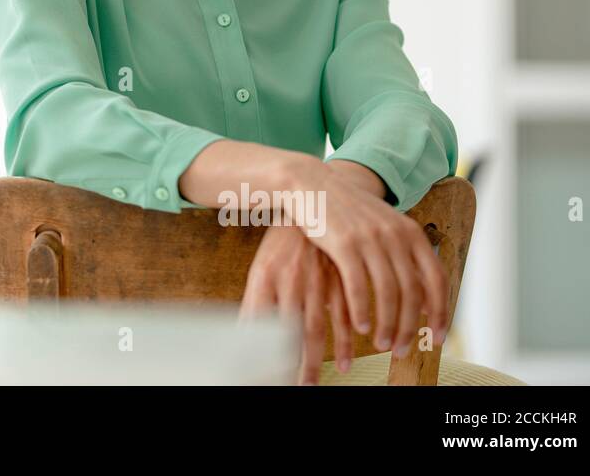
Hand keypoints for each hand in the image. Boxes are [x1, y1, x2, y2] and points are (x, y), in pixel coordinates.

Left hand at [240, 223, 352, 384]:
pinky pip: (343, 315)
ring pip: (315, 329)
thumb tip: (244, 336)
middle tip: (292, 387)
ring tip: (310, 384)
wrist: (311, 202)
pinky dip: (345, 341)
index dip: (257, 351)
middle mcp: (288, 280)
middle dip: (288, 366)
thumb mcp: (261, 270)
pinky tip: (342, 362)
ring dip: (315, 361)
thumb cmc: (282, 245)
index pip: (256, 322)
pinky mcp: (339, 279)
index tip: (260, 374)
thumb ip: (256, 304)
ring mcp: (315, 280)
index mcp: (263, 277)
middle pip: (287, 333)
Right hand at [291, 159, 449, 358]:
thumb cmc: (347, 213)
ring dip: (386, 324)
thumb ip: (406, 258)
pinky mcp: (343, 243)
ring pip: (387, 292)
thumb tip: (427, 301)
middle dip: (409, 326)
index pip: (437, 279)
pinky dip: (361, 310)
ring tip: (380, 343)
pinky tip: (359, 327)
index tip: (437, 337)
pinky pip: (358, 285)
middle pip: (412, 292)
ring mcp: (370, 238)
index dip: (441, 312)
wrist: (312, 184)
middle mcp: (395, 235)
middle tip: (401, 348)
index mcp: (411, 233)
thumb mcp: (385, 227)